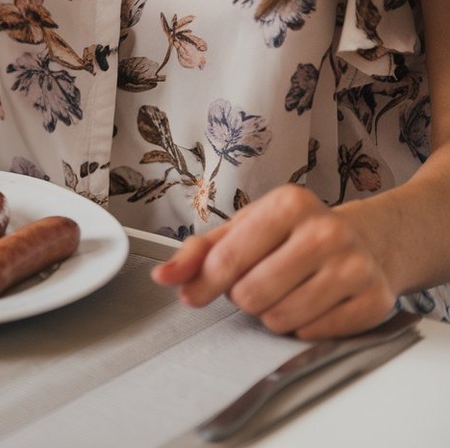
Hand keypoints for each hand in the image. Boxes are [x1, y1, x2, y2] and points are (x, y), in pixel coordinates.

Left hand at [151, 185, 396, 338]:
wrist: (368, 240)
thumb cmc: (294, 234)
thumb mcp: (245, 229)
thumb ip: (198, 252)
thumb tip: (162, 276)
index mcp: (289, 204)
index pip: (228, 258)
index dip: (205, 283)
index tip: (194, 295)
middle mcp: (326, 231)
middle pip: (251, 294)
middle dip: (244, 296)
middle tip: (258, 282)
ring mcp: (354, 266)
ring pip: (280, 319)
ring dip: (272, 313)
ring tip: (285, 291)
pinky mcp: (374, 301)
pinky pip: (312, 333)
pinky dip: (303, 326)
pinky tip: (312, 303)